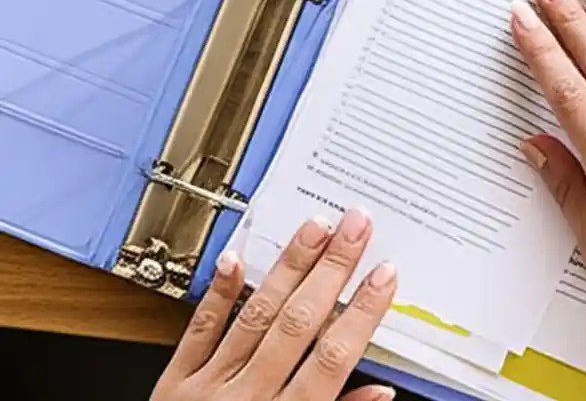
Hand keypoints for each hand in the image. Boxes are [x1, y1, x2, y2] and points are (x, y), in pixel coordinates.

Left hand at [152, 210, 397, 400]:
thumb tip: (380, 394)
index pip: (334, 358)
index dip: (363, 313)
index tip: (385, 276)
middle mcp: (250, 399)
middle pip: (299, 324)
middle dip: (332, 270)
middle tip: (355, 226)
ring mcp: (210, 388)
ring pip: (256, 317)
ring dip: (288, 269)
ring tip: (313, 229)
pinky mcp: (174, 385)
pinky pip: (198, 333)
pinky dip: (218, 295)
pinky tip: (237, 260)